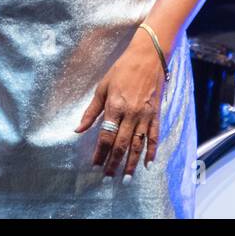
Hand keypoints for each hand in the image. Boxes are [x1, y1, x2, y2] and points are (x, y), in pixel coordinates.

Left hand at [73, 31, 166, 178]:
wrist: (148, 57)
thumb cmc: (122, 69)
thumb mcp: (102, 87)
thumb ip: (91, 111)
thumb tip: (78, 130)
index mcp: (115, 107)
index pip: (105, 136)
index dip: (100, 152)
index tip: (95, 164)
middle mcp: (131, 114)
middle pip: (121, 144)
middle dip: (114, 162)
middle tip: (108, 177)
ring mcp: (145, 115)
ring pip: (138, 145)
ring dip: (132, 163)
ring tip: (126, 178)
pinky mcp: (156, 114)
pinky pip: (154, 137)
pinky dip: (152, 151)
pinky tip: (148, 164)